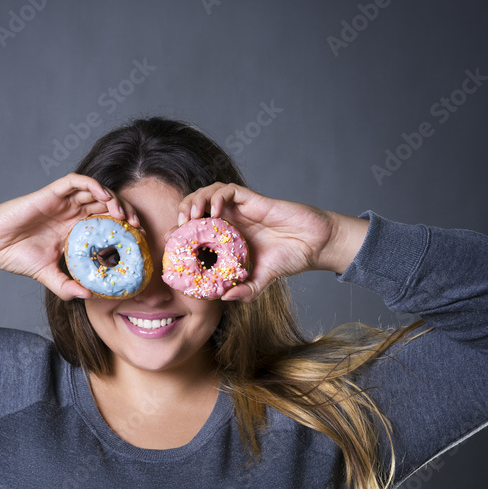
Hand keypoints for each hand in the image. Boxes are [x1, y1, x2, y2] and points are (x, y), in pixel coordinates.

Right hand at [0, 173, 137, 300]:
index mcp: (73, 228)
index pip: (105, 222)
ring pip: (95, 191)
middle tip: (137, 226)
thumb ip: (67, 287)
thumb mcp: (47, 276)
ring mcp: (61, 202)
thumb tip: (88, 296)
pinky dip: (93, 185)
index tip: (137, 239)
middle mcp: (70, 212)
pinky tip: (104, 197)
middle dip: (125, 211)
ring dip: (113, 198)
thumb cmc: (16, 257)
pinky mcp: (50, 193)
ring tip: (124, 214)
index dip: (123, 227)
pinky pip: (76, 182)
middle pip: (105, 204)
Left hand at [172, 183, 353, 301]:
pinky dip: (215, 196)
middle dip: (183, 212)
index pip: (198, 228)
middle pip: (197, 206)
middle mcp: (232, 218)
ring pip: (208, 193)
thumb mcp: (262, 280)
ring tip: (190, 217)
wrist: (314, 244)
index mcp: (230, 235)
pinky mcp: (252, 199)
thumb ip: (245, 290)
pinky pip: (228, 190)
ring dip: (194, 201)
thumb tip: (224, 298)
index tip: (173, 244)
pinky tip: (213, 212)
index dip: (182, 233)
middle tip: (178, 229)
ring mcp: (241, 207)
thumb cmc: (291, 258)